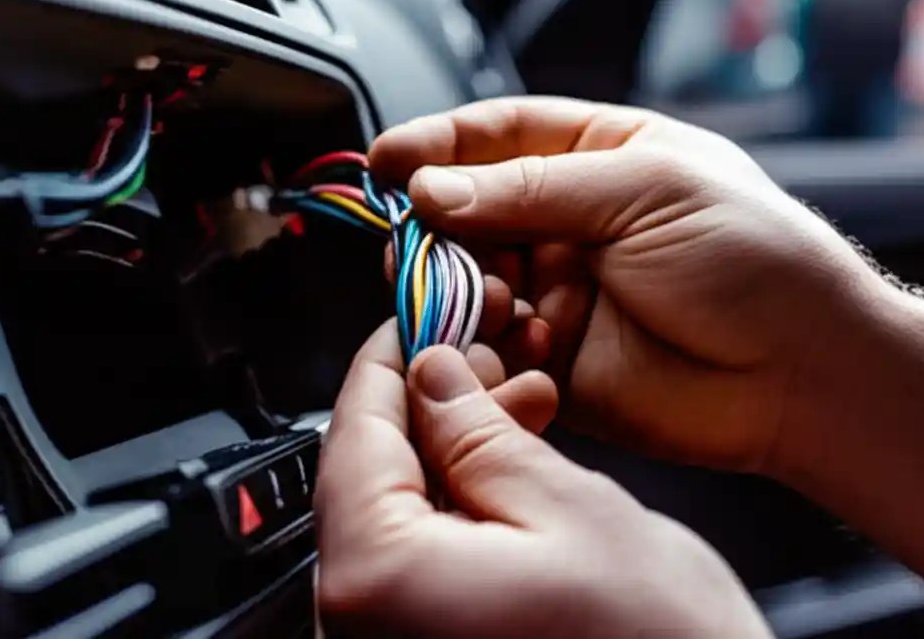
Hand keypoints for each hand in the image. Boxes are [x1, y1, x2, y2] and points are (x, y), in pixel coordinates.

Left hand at [315, 321, 768, 637]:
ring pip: (394, 515)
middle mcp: (359, 625)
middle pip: (368, 473)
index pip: (353, 431)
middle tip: (486, 355)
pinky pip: (417, 566)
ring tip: (521, 409)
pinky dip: (456, 513)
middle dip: (427, 404)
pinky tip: (510, 477)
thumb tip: (433, 375)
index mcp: (379, 579)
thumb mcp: (570, 508)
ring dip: (448, 454)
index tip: (424, 315)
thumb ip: (481, 433)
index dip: (391, 358)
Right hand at [370, 97, 886, 472]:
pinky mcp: (556, 364)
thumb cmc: (755, 261)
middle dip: (441, 229)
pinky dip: (489, 348)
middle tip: (421, 245)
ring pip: (472, 284)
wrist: (805, 374)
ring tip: (497, 302)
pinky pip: (492, 350)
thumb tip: (432, 189)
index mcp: (602, 160)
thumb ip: (532, 191)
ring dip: (465, 292)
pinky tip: (524, 345)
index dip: (438, 146)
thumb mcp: (645, 192)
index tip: (387, 162)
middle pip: (469, 214)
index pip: (499, 138)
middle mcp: (573, 226)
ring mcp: (562, 294)